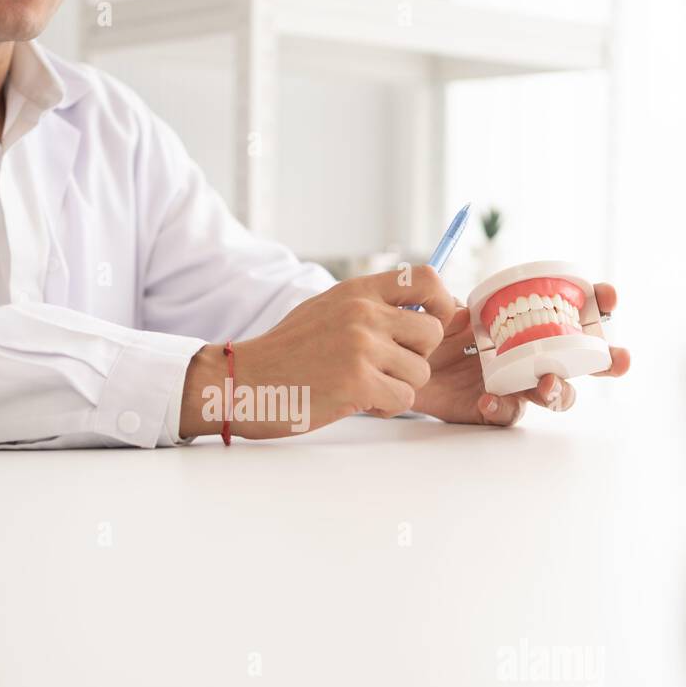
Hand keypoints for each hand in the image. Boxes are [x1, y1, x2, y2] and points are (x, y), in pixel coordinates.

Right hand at [179, 266, 458, 438]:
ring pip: (420, 372)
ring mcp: (361, 347)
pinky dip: (386, 408)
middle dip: (416, 357)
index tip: (432, 324)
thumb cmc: (285, 353)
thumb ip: (368, 307)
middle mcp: (363, 313)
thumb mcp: (326, 310)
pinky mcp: (357, 382)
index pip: (425, 279)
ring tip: (364, 386)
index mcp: (357, 291)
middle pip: (432, 333)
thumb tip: (419, 312)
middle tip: (386, 367)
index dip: (442, 303)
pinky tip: (357, 402)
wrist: (243, 381)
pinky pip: (403, 400)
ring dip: (398, 387)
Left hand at [411, 282, 630, 425]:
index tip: (608, 297)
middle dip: (606, 360)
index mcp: (530, 324)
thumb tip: (464, 315)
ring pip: (554, 394)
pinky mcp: (494, 409)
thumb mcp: (445, 310)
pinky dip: (502, 408)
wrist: (405, 363)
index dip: (598, 304)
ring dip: (558, 390)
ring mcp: (517, 384)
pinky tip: (488, 400)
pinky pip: (508, 415)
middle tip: (618, 360)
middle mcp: (532, 356)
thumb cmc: (434, 330)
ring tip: (545, 385)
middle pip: (582, 362)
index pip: (575, 311)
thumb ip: (457, 310)